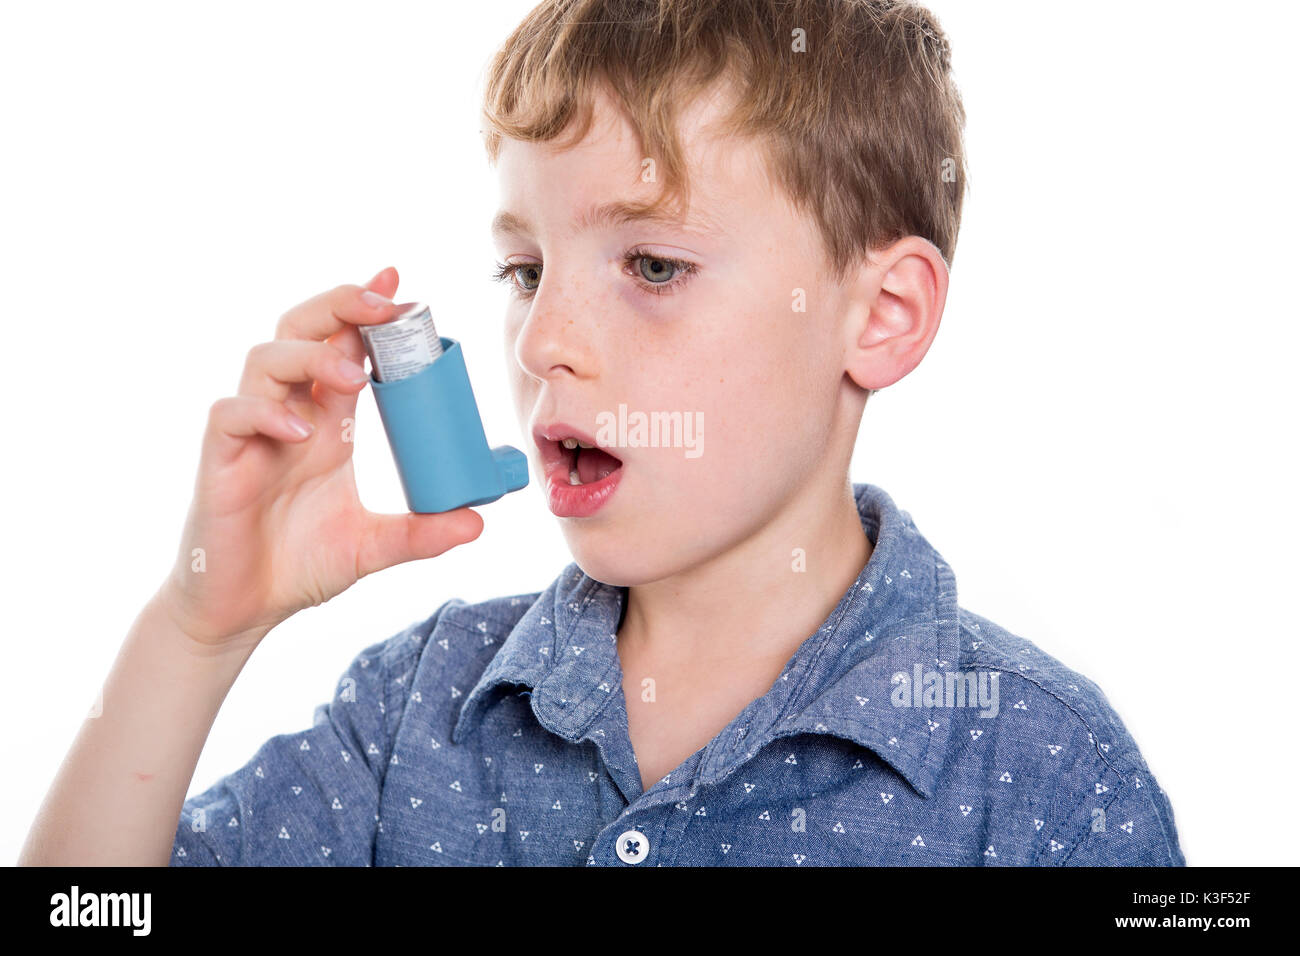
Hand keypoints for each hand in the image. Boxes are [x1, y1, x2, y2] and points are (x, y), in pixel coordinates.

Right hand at [156, 267, 483, 648]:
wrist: (242, 612)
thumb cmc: (297, 566)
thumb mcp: (372, 547)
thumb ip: (421, 533)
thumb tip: (478, 521)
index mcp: (327, 421)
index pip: (344, 346)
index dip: (366, 314)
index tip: (403, 292)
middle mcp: (288, 414)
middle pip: (301, 330)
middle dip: (340, 306)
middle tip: (383, 304)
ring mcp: (251, 433)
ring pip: (264, 360)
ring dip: (310, 356)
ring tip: (352, 376)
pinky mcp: (219, 461)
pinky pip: (231, 415)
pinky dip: (263, 412)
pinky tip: (299, 431)